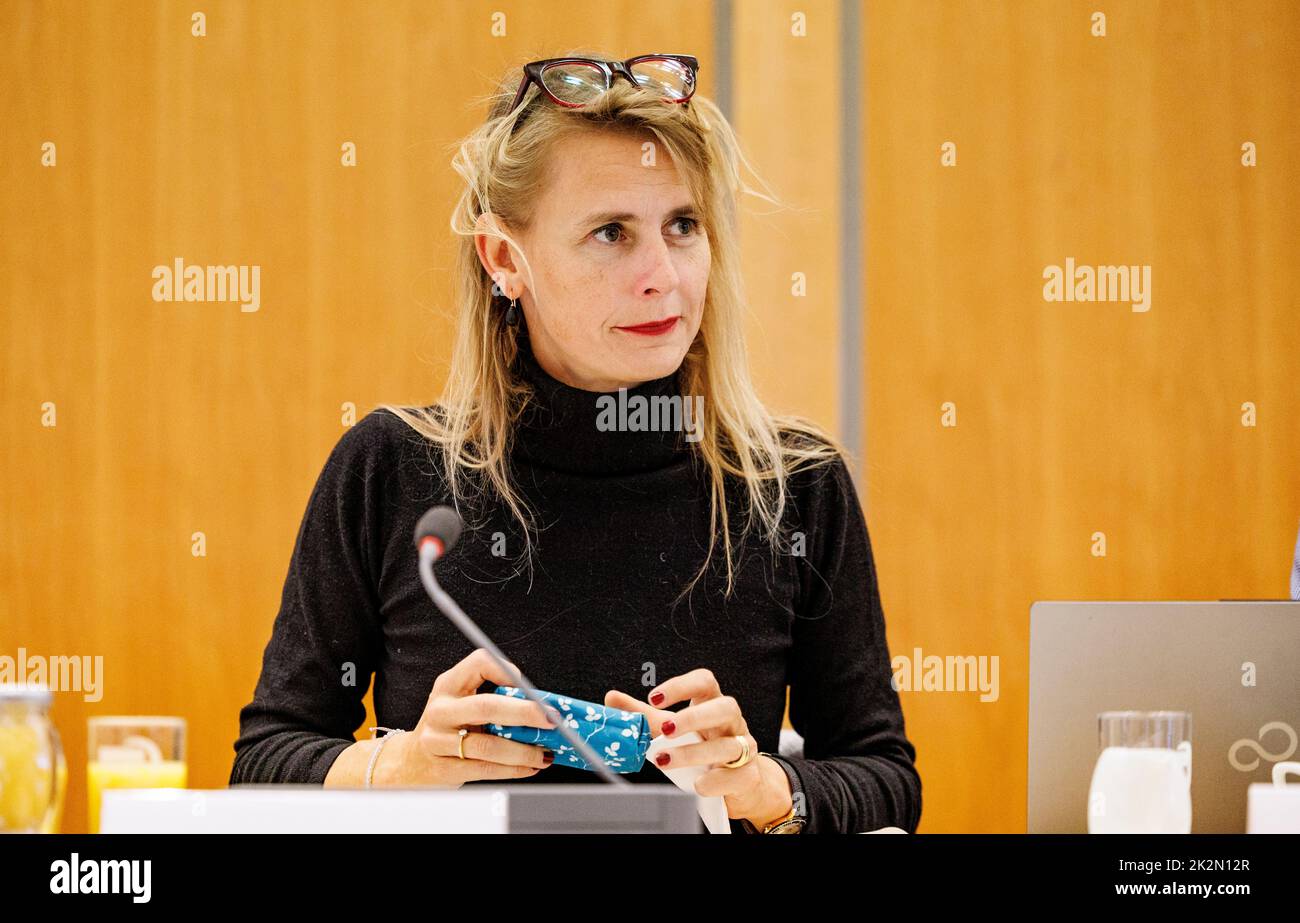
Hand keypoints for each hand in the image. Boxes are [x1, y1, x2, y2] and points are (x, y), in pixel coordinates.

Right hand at [396, 648, 558, 785]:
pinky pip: (485, 769)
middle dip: (525, 713)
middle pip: (487, 707)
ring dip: (524, 751)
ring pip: (488, 746)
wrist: (411, 762)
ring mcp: (438, 741)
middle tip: (551, 720)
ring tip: (545, 753)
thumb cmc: (448, 727)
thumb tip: (540, 705)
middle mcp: (441, 709)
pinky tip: (529, 767)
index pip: (479, 663)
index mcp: (448, 685)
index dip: (506, 671)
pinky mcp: (445, 769)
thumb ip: (492, 697)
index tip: (528, 686)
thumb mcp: (461, 702)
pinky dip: (513, 769)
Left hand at [605, 668, 792, 826]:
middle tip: (666, 730)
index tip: (654, 699)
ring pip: (728, 745)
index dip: (681, 686)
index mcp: (712, 703)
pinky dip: (715, 780)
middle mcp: (731, 721)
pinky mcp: (748, 774)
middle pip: (724, 707)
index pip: (704, 682)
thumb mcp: (672, 728)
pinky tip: (697, 784)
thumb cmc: (703, 745)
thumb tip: (612, 698)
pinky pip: (736, 775)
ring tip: (665, 761)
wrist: (737, 781)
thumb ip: (644, 716)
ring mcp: (744, 747)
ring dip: (694, 753)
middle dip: (693, 717)